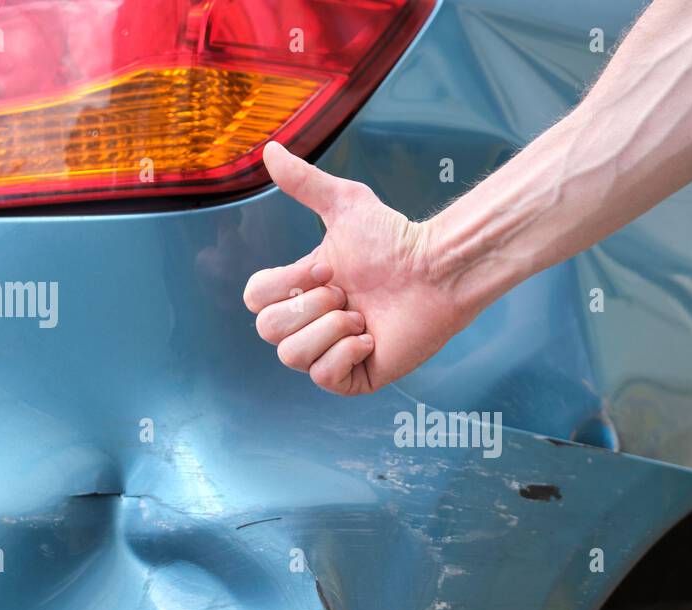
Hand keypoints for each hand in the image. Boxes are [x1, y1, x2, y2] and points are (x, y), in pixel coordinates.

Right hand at [243, 142, 470, 395]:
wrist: (435, 271)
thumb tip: (270, 148)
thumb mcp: (344, 204)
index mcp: (301, 290)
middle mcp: (311, 324)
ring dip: (330, 329)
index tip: (328, 270)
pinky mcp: (356, 378)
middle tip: (347, 294)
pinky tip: (371, 337)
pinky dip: (346, 353)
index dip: (285, 285)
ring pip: (293, 357)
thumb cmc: (396, 239)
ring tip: (362, 316)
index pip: (255, 299)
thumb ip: (304, 181)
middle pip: (268, 330)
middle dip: (310, 307)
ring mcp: (332, 353)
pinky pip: (323, 378)